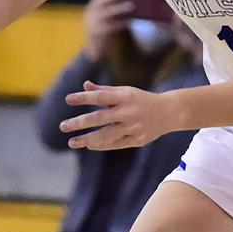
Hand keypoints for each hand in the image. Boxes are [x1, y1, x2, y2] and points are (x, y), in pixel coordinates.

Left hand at [60, 81, 176, 149]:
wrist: (169, 112)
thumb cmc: (141, 99)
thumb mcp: (125, 91)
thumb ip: (104, 90)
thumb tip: (84, 86)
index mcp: (125, 97)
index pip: (101, 97)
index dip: (84, 98)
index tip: (67, 99)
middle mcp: (128, 112)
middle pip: (100, 118)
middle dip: (80, 123)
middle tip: (63, 126)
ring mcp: (133, 127)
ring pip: (107, 135)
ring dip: (87, 139)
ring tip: (72, 142)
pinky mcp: (138, 140)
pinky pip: (116, 144)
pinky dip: (101, 145)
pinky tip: (89, 145)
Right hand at [81, 0, 133, 60]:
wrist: (94, 51)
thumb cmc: (103, 31)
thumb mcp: (105, 18)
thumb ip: (112, 8)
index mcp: (92, 7)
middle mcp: (90, 13)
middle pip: (101, 1)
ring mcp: (91, 23)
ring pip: (106, 13)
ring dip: (119, 8)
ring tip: (131, 5)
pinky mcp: (96, 33)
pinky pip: (109, 26)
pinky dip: (119, 23)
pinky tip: (128, 21)